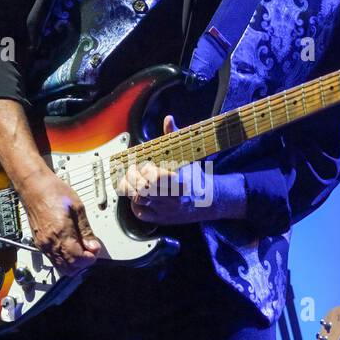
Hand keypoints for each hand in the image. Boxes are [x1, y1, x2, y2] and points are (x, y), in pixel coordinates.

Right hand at [18, 165, 102, 273]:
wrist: (34, 187)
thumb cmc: (53, 192)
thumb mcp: (78, 208)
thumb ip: (86, 230)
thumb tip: (93, 246)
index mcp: (61, 233)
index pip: (78, 260)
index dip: (90, 258)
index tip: (95, 251)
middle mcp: (50, 242)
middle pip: (69, 268)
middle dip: (83, 264)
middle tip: (90, 251)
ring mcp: (42, 244)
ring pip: (60, 267)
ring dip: (73, 263)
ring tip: (81, 249)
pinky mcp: (39, 243)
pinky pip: (52, 259)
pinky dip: (63, 259)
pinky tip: (70, 248)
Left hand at [115, 115, 245, 223]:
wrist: (207, 200)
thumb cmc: (195, 176)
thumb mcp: (188, 155)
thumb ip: (174, 136)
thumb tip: (168, 119)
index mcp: (179, 182)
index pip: (153, 179)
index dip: (144, 170)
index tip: (145, 164)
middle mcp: (171, 199)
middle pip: (141, 189)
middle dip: (134, 177)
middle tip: (133, 169)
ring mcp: (165, 211)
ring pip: (137, 200)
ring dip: (132, 188)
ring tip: (135, 179)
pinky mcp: (160, 219)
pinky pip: (139, 212)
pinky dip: (135, 202)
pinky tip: (140, 193)